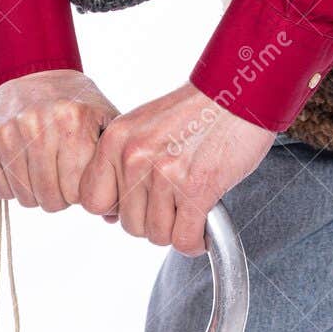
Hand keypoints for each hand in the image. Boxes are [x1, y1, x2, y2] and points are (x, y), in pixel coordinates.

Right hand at [0, 69, 120, 216]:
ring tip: (43, 168)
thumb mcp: (105, 119)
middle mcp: (38, 123)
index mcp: (73, 119)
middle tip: (61, 175)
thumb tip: (113, 218)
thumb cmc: (75, 105)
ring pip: (26, 199)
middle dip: (60, 196)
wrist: (33, 74)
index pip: (78, 193)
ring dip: (36, 192)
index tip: (80, 177)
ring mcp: (7, 131)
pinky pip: (1, 190)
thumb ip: (113, 162)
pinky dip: (12, 186)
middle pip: (51, 200)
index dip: (81, 192)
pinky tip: (22, 163)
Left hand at [79, 83, 275, 254]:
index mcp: (116, 139)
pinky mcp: (197, 188)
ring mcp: (165, 173)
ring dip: (177, 228)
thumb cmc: (197, 110)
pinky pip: (184, 240)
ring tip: (191, 202)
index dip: (116, 209)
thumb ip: (122, 162)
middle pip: (128, 224)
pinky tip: (205, 223)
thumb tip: (108, 214)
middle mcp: (135, 156)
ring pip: (157, 236)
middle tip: (175, 197)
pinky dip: (195, 240)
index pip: (92, 201)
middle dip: (153, 219)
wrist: (240, 91)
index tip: (138, 202)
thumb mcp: (144, 125)